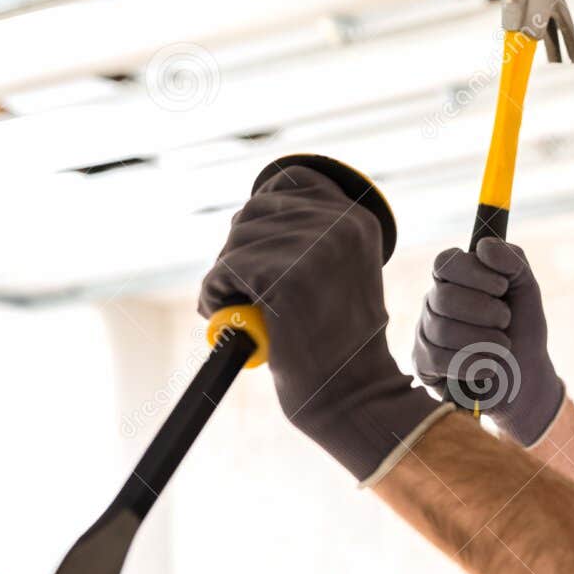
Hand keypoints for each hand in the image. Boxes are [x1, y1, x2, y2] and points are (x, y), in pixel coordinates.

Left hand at [197, 166, 449, 482]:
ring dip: (226, 276)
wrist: (351, 394)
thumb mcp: (337, 273)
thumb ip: (309, 238)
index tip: (259, 248)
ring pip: (235, 241)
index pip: (291, 180)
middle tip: (248, 291)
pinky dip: (215, 296)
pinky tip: (235, 319)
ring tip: (244, 309)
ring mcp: (317, 248)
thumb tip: (249, 219)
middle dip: (241, 250)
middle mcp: (342, 225)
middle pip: (255, 210)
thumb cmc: (336, 343)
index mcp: (358, 221)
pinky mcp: (287, 277)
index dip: (263, 211)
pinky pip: (224, 271)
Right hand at [412, 237, 564, 445]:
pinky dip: (474, 362)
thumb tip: (483, 246)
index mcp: (455, 278)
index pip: (446, 262)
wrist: (526, 377)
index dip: (474, 273)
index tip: (502, 287)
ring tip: (503, 345)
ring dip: (484, 339)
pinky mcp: (423, 365)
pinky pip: (440, 359)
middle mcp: (434, 302)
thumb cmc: (522, 328)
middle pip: (444, 297)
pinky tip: (490, 365)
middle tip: (505, 320)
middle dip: (485, 311)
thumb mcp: (526, 289)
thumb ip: (512, 260)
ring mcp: (425, 333)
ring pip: (443, 330)